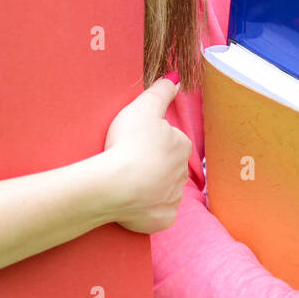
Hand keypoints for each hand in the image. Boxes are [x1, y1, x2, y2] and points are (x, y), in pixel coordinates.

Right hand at [103, 77, 191, 233]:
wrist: (116, 184)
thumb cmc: (129, 143)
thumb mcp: (143, 107)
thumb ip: (161, 91)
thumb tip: (177, 78)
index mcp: (181, 146)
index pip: (171, 141)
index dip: (151, 141)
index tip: (135, 142)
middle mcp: (183, 173)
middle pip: (168, 166)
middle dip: (153, 164)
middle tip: (129, 161)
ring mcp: (173, 198)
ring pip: (163, 189)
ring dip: (150, 187)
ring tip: (127, 182)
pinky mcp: (162, 219)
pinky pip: (156, 213)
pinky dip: (146, 209)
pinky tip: (131, 203)